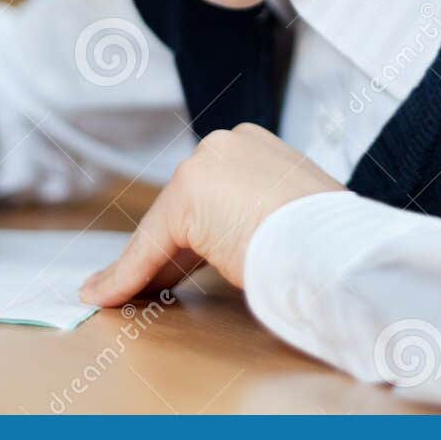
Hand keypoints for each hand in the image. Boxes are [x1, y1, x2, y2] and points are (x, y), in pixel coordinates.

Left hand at [79, 123, 344, 305]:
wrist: (339, 248)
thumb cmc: (333, 242)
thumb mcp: (295, 219)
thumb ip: (260, 220)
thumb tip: (236, 246)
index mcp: (257, 146)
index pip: (210, 195)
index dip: (192, 238)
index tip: (179, 267)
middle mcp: (227, 144)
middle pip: (182, 209)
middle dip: (166, 253)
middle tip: (148, 288)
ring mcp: (204, 165)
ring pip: (162, 228)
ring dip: (141, 267)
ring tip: (119, 294)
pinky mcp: (185, 196)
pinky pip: (148, 247)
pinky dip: (126, 275)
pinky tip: (102, 294)